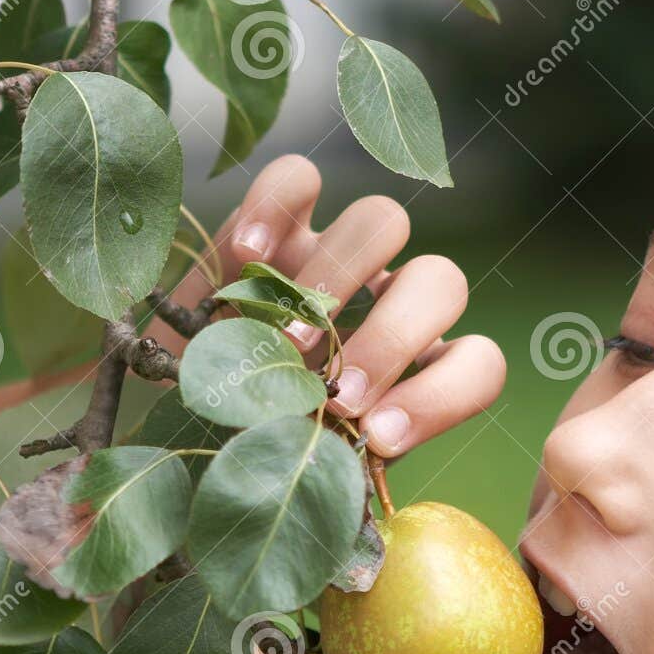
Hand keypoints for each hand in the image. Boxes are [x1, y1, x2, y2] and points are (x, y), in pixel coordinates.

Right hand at [167, 155, 505, 457]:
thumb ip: (333, 468)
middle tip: (338, 397)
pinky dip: (272, 210)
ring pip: (383, 220)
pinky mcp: (275, 223)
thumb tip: (356, 475)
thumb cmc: (248, 445)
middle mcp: (389, 304)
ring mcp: (335, 255)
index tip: (378, 441)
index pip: (476, 364)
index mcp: (417, 370)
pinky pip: (297, 178)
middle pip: (440, 282)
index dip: (440, 400)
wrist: (177, 411)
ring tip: (285, 341)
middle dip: (393, 341)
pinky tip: (245, 259)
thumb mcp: (296, 465)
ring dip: (339, 279)